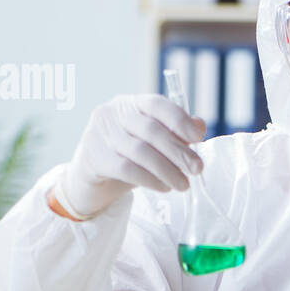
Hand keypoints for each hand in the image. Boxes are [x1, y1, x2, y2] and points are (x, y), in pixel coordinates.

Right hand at [54, 94, 205, 218]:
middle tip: (196, 169)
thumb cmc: (127, 155)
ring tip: (183, 184)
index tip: (198, 138)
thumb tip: (199, 126)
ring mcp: (99, 134)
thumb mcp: (152, 142)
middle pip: (151, 130)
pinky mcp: (93, 157)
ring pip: (141, 152)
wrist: (90, 177)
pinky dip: (150, 179)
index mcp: (130, 103)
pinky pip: (127, 169)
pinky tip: (163, 187)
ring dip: (167, 170)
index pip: (156, 104)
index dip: (179, 120)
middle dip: (178, 151)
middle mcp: (112, 113)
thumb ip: (174, 133)